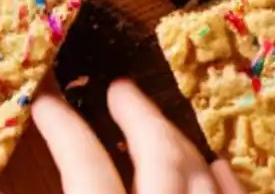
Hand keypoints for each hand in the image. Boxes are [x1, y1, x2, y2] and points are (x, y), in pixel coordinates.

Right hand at [32, 78, 244, 193]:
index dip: (63, 128)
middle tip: (119, 91)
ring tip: (161, 129)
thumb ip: (74, 189)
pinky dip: (227, 184)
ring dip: (182, 148)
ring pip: (204, 176)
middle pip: (159, 156)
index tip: (46, 100)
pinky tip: (220, 167)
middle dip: (140, 116)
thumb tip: (68, 174)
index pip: (84, 166)